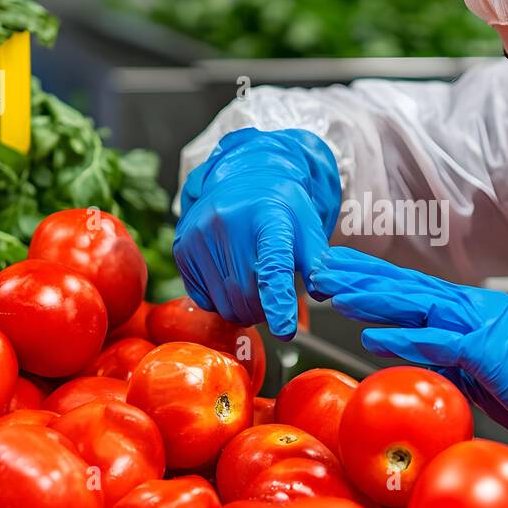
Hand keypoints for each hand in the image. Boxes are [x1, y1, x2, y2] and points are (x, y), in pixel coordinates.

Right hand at [175, 128, 339, 338]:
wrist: (241, 177)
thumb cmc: (280, 208)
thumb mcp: (307, 226)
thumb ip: (318, 262)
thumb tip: (325, 293)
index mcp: (267, 216)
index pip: (273, 266)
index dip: (279, 301)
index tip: (286, 330)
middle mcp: (228, 222)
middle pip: (246, 293)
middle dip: (264, 312)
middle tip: (274, 306)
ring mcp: (200, 236)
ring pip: (224, 302)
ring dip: (243, 311)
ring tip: (254, 291)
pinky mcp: (182, 249)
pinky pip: (203, 299)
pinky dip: (221, 303)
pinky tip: (230, 282)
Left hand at [310, 246, 507, 507]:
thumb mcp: (479, 375)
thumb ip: (442, 357)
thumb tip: (393, 346)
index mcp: (477, 313)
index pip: (415, 292)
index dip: (372, 278)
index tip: (334, 271)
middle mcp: (481, 310)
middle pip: (409, 288)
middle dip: (361, 274)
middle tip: (317, 263)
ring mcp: (489, 327)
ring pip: (419, 305)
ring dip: (371, 295)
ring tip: (331, 288)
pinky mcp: (495, 352)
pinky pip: (442, 342)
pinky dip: (405, 336)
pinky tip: (372, 333)